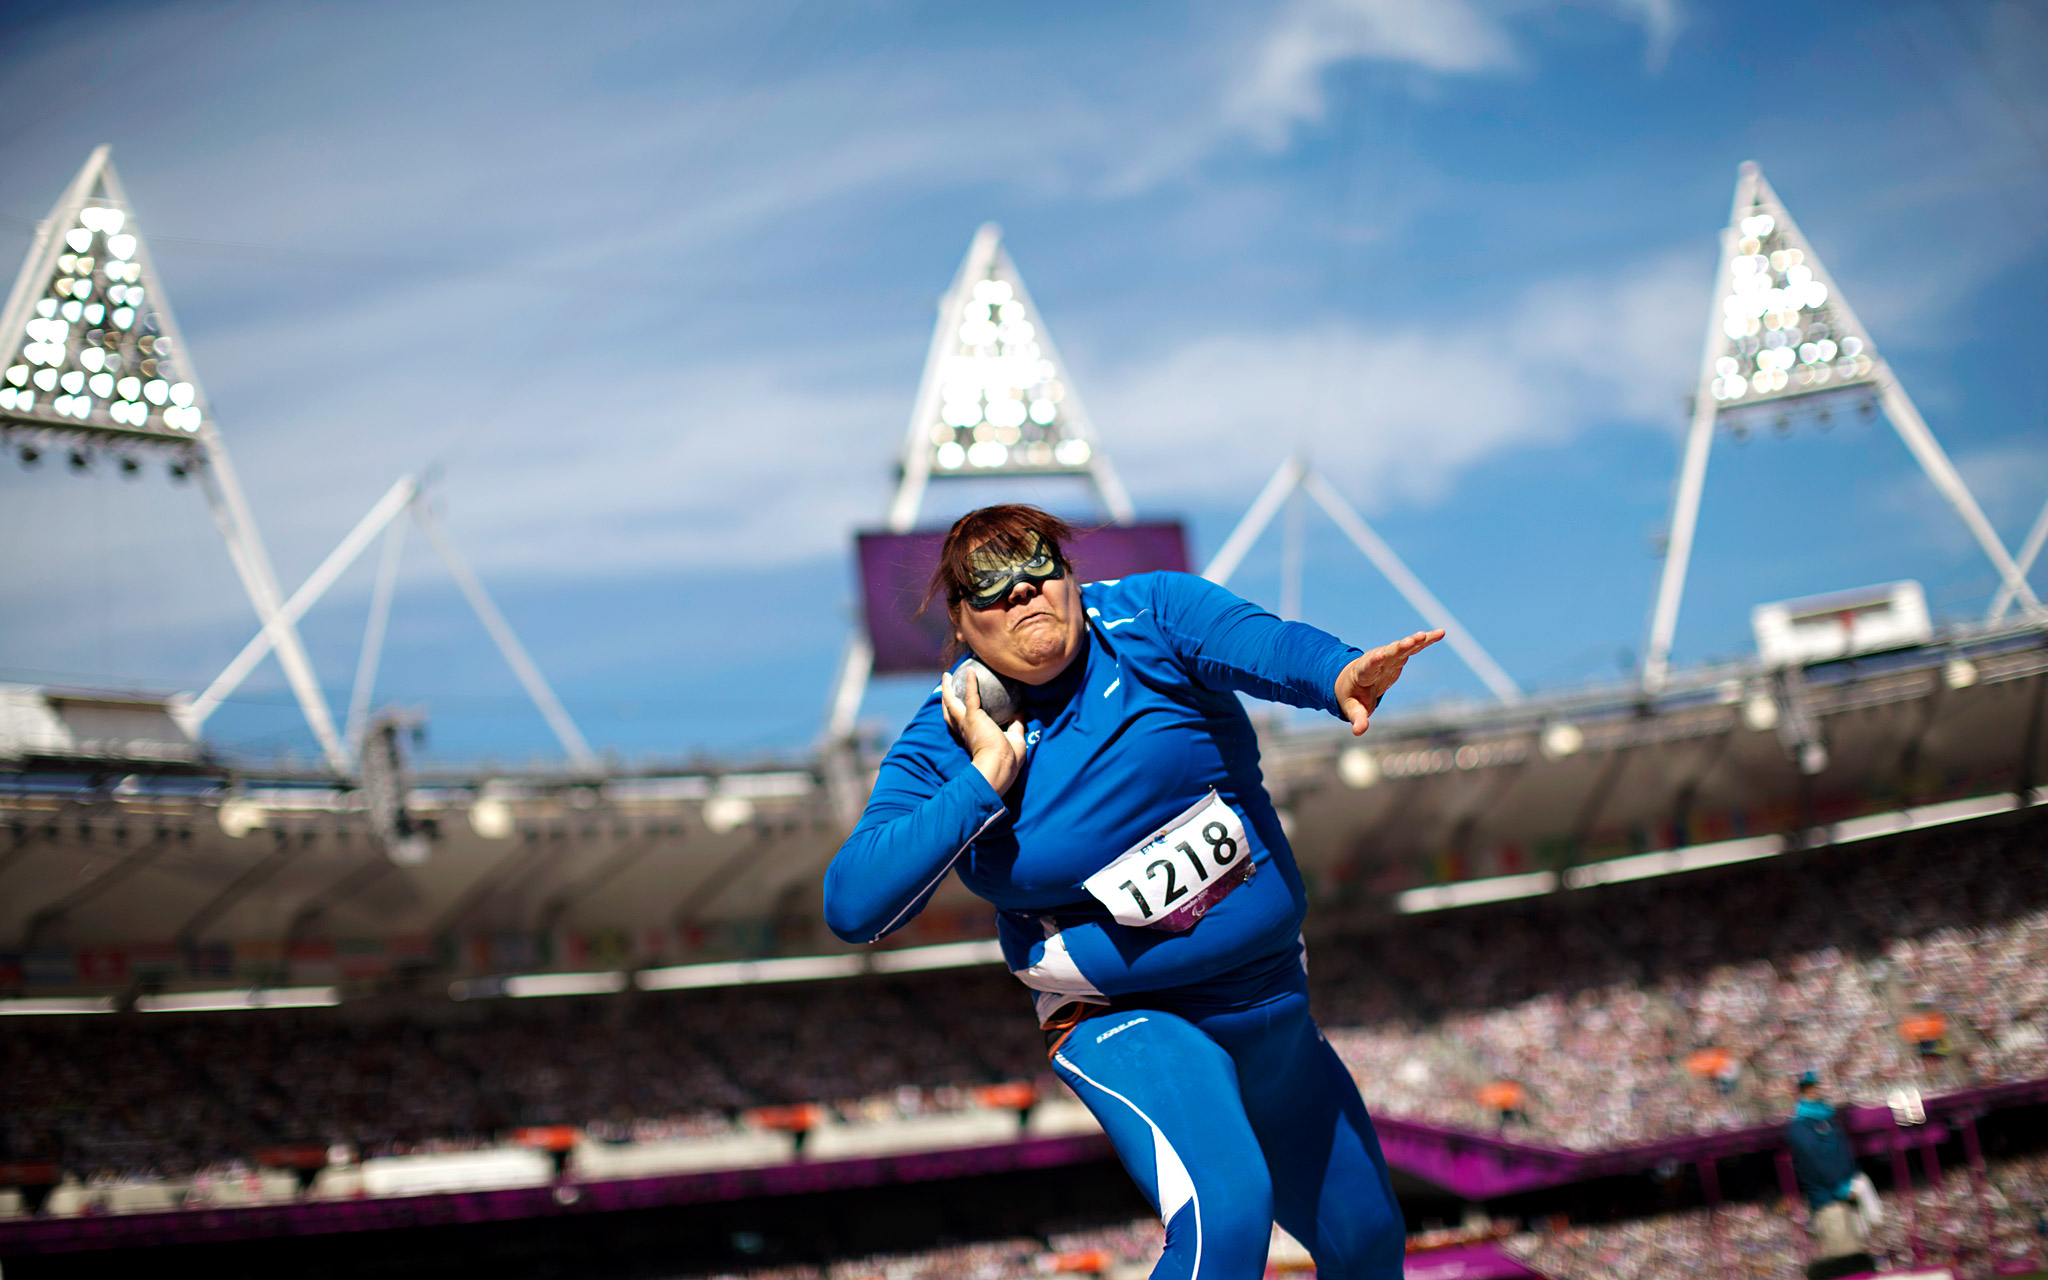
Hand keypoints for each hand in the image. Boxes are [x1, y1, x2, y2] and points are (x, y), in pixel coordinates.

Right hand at [941, 665, 1027, 792]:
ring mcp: (966, 723)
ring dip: (946, 688)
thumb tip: (1021, 710)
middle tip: (946, 685)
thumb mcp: (1015, 739)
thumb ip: (1016, 724)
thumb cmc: (1008, 759)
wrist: (1000, 766)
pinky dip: (971, 682)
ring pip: (950, 703)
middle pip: (948, 712)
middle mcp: (964, 729)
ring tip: (946, 676)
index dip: (958, 713)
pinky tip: (971, 670)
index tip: (959, 703)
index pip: (961, 723)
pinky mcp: (973, 717)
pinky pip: (971, 695)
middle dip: (945, 698)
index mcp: (972, 736)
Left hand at [1334, 629, 1443, 735]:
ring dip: (1414, 641)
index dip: (1374, 660)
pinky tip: (1440, 633)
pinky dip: (1426, 640)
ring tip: (1425, 635)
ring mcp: (1389, 656)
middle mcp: (1377, 660)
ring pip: (1403, 647)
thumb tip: (1358, 732)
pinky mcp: (1399, 656)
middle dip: (1398, 648)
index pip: (1369, 665)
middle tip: (1409, 641)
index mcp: (1363, 672)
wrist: (1353, 679)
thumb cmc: (1352, 695)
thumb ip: (1357, 718)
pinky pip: (1414, 647)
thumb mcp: (1352, 708)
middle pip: (1388, 653)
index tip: (1381, 655)